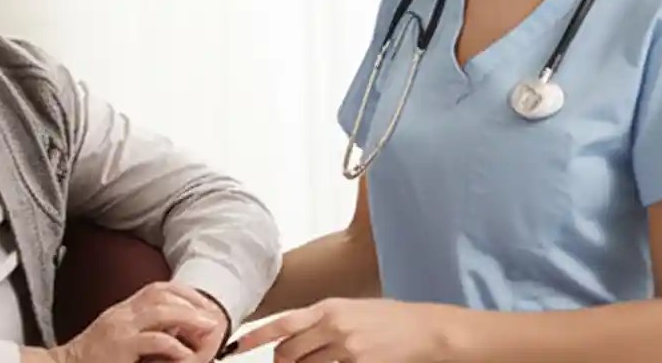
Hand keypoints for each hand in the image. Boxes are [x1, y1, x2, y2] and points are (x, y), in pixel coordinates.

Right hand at [50, 281, 223, 362]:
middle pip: (162, 294)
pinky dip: (173, 346)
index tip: (203, 305)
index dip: (184, 293)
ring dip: (189, 318)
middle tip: (212, 317)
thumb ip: (139, 329)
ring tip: (208, 329)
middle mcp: (122, 314)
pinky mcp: (119, 347)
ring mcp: (120, 329)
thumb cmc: (92, 358)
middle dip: (192, 303)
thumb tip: (171, 331)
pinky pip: (152, 341)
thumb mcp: (117, 336)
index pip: (158, 288)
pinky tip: (186, 354)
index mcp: (123, 310)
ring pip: (160, 311)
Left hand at [230, 298, 449, 362]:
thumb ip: (322, 320)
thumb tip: (295, 334)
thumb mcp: (352, 308)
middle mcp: (333, 326)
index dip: (254, 338)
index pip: (282, 323)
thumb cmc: (391, 318)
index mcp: (328, 307)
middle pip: (288, 353)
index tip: (235, 347)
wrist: (426, 330)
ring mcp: (346, 349)